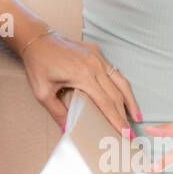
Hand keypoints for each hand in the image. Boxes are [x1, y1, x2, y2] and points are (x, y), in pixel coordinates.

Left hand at [19, 29, 141, 136]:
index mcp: (83, 76)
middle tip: (130, 132)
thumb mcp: (43, 92)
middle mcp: (95, 66)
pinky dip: (121, 85)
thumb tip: (67, 129)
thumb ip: (57, 112)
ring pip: (120, 81)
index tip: (125, 134)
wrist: (36, 39)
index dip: (117, 120)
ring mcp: (97, 57)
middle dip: (125, 115)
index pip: (106, 103)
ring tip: (135, 116)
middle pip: (116, 94)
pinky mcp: (96, 52)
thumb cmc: (38, 65)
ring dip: (129, 99)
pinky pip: (113, 70)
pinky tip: (123, 95)